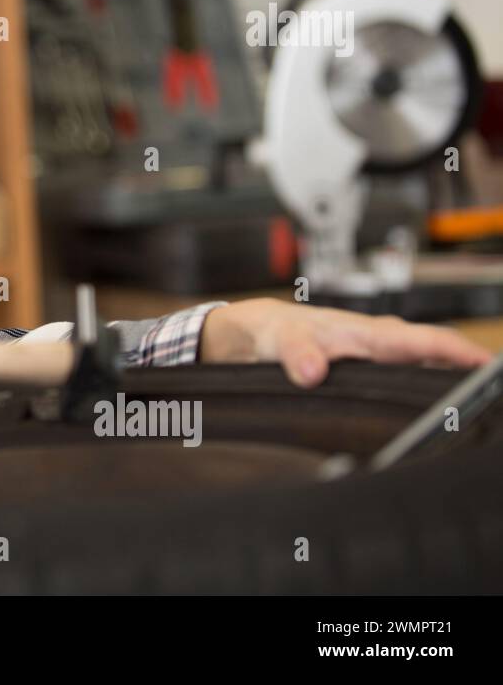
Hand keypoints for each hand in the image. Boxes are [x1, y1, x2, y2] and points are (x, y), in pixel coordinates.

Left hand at [198, 297, 492, 386]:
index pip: (421, 341)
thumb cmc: (275, 331)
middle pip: (432, 353)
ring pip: (420, 365)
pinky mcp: (367, 369)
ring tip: (475, 402)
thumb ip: (297, 354)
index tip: (487, 367)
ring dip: (446, 379)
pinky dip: (423, 385)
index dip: (456, 354)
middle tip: (491, 392)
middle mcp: (377, 342)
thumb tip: (313, 372)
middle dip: (465, 368)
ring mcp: (375, 355)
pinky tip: (433, 407)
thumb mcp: (281, 341)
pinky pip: (404, 374)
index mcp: (364, 333)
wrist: (258, 331)